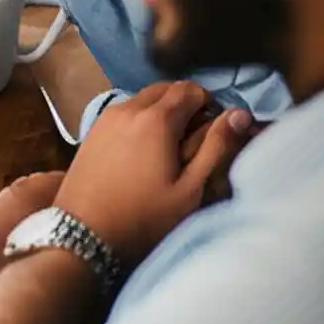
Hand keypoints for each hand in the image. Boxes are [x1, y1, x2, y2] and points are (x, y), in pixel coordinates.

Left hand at [54, 81, 251, 265]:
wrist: (83, 234)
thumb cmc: (144, 216)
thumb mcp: (191, 188)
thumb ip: (217, 147)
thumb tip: (240, 113)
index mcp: (155, 119)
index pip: (191, 89)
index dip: (208, 106)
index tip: (211, 134)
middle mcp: (127, 108)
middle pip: (165, 90)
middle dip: (184, 106)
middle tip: (191, 142)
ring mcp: (105, 118)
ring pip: (142, 99)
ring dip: (160, 112)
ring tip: (166, 151)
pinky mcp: (91, 131)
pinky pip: (123, 112)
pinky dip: (138, 120)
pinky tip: (141, 154)